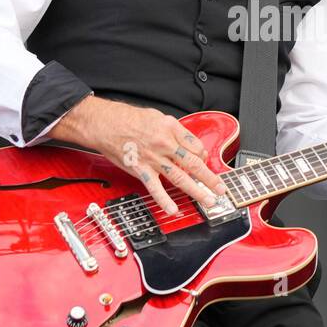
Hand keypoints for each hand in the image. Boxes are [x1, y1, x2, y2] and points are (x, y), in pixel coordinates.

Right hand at [49, 96, 227, 214]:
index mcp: (172, 129)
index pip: (196, 147)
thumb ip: (175, 132)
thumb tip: (189, 146)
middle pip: (193, 164)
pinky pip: (155, 187)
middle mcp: (165, 144)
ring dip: (196, 191)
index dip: (203, 157)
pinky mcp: (140, 169)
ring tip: (208, 201)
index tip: (205, 164)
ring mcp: (153, 158)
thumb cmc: (129, 119)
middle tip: (221, 190)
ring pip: (179, 177)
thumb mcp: (158, 117)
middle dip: (210, 179)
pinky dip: (164, 200)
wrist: (105, 123)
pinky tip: (173, 209)